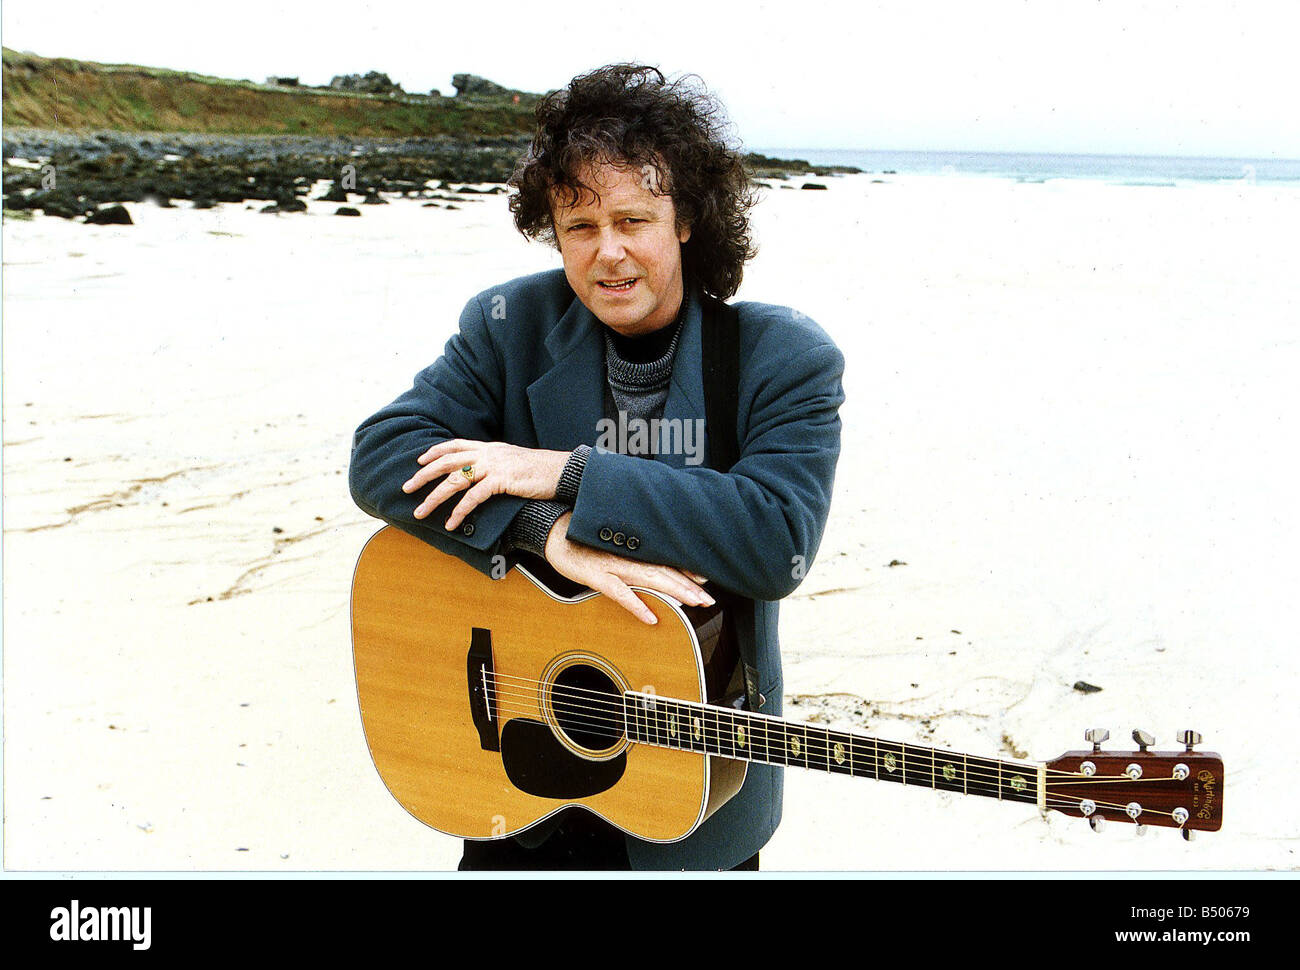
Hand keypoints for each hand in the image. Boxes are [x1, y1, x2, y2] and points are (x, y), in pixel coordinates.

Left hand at [402, 440, 569, 528]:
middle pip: (447, 461)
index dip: (435, 452)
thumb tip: (483, 473)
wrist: (561, 471)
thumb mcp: (513, 460)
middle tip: (406, 488)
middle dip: (423, 475)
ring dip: (434, 498)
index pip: (455, 444)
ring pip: (454, 480)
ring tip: (420, 512)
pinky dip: (459, 511)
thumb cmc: (539, 470)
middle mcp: (487, 454)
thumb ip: (496, 463)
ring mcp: (493, 466)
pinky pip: (473, 497)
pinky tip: (451, 523)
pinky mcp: (501, 481)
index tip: (419, 460)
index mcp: (489, 447)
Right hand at [543, 512, 712, 624]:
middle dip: (689, 587)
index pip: (666, 560)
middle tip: (710, 600)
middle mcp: (627, 556)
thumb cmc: (582, 540)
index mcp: (632, 549)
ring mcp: (613, 566)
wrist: (554, 530)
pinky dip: (636, 605)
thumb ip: (631, 555)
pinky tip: (651, 618)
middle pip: (665, 572)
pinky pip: (619, 594)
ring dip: (675, 592)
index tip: (706, 580)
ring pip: (650, 580)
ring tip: (694, 604)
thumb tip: (653, 565)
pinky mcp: (596, 576)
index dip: (687, 571)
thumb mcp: (610, 546)